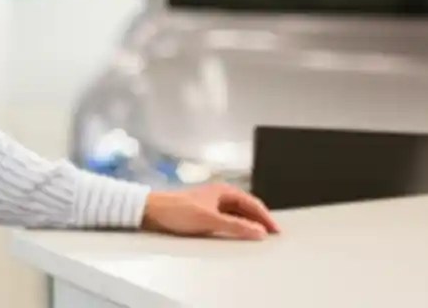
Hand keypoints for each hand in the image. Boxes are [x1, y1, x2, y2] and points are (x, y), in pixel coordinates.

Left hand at [142, 183, 280, 240]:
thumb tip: (259, 232)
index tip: (276, 231)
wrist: (151, 210)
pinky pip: (226, 218)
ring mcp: (211, 203)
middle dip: (260, 220)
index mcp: (223, 191)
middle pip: (246, 207)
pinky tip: (237, 234)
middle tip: (272, 235)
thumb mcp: (209, 220)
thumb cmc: (178, 210)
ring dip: (248, 223)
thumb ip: (235, 226)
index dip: (266, 217)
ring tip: (258, 236)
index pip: (252, 203)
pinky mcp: (203, 212)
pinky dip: (236, 226)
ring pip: (236, 213)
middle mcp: (219, 194)